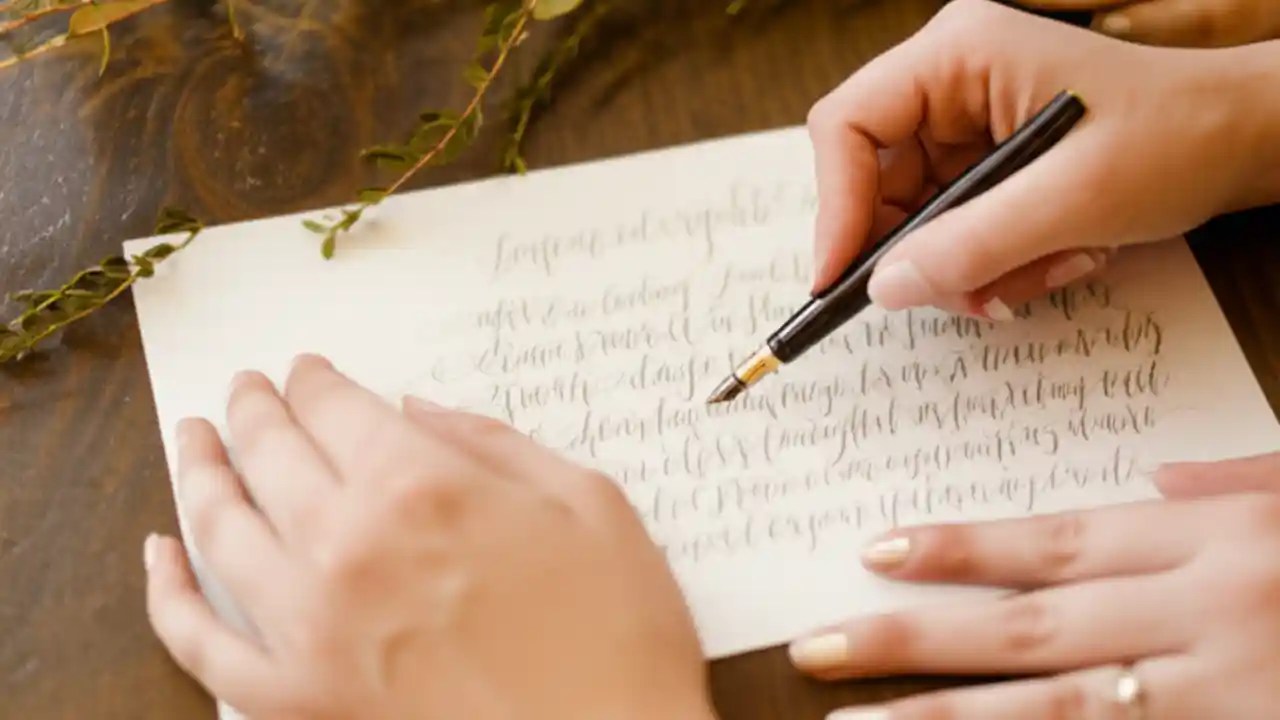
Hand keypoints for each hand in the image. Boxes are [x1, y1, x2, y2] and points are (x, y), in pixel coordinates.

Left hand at [143, 354, 712, 719]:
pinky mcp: (300, 698)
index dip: (313, 380)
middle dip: (253, 410)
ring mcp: (313, 628)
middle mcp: (350, 547)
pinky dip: (168, 596)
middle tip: (246, 391)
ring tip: (194, 441)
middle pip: (271, 454)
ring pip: (220, 530)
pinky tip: (159, 556)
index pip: (335, 406)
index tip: (306, 371)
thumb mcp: (587, 502)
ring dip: (199, 472)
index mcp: (423, 487)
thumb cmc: (618, 631)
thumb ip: (493, 443)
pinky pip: (202, 644)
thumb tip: (416, 412)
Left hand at [788, 451, 1279, 718]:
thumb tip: (1152, 480)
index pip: (1056, 540)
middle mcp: (1204, 618)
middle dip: (913, 639)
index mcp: (1216, 543)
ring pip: (1057, 713)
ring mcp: (1219, 694)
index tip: (877, 550)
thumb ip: (1232, 488)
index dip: (961, 548)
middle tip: (814, 644)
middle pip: (1030, 631)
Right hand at [807, 0, 1279, 319]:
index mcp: (961, 52)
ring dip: (964, 262)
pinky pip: (951, 223)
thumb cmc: (1177, 138)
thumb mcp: (1074, 199)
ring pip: (913, 212)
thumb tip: (885, 288)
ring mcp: (968, 117)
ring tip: (1037, 272)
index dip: (836, 205)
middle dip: (918, 249)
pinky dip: (989, 258)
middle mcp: (953, 77)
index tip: (840, 279)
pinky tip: (1048, 258)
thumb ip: (972, 244)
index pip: (850, 124)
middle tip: (967, 294)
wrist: (1242, 138)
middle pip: (875, 178)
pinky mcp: (986, 154)